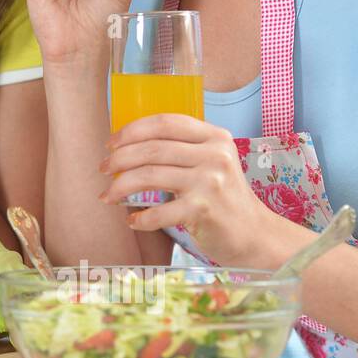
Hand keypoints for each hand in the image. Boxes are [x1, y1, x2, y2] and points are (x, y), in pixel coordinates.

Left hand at [97, 113, 272, 264]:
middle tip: (102, 169)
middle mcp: (215, 155)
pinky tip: (132, 221)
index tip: (110, 143)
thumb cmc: (223, 197)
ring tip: (107, 196)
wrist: (255, 234)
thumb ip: (183, 149)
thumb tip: (127, 146)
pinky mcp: (204, 210)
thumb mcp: (211, 162)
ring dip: (120, 187)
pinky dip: (140, 218)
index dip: (132, 130)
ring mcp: (210, 182)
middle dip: (119, 159)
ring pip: (150, 176)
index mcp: (214, 137)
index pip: (165, 122)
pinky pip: (159, 212)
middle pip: (152, 149)